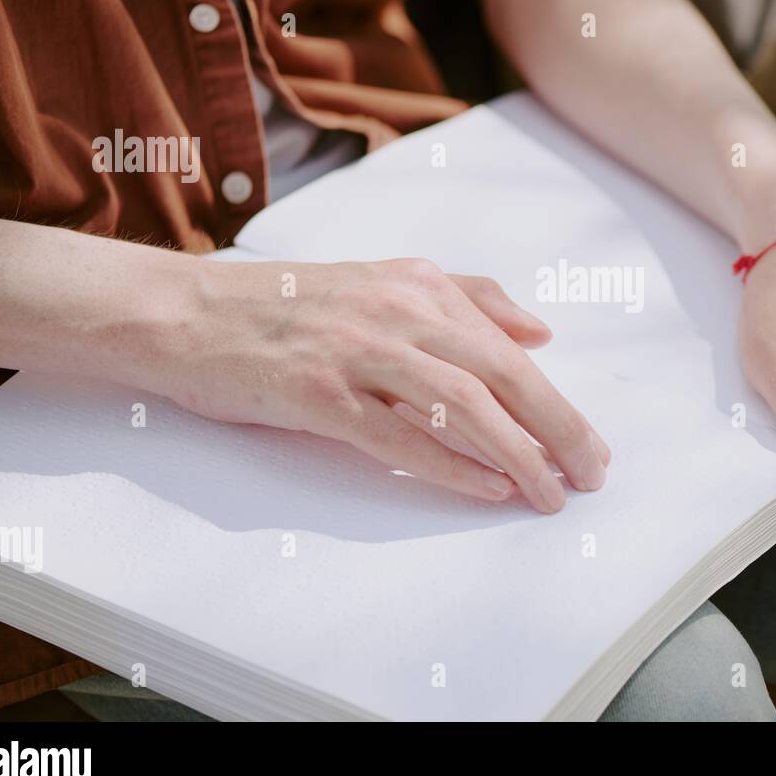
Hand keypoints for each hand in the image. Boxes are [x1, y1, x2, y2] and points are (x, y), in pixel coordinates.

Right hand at [171, 258, 609, 512]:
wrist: (184, 312)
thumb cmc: (287, 305)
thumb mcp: (382, 281)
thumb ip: (465, 298)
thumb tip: (539, 330)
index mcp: (418, 284)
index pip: (508, 348)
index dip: (557, 401)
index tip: (590, 445)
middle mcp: (396, 310)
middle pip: (500, 374)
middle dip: (557, 429)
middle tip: (591, 475)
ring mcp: (356, 350)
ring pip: (460, 404)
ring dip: (515, 454)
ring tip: (548, 494)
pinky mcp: (316, 392)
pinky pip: (396, 433)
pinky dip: (447, 463)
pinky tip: (486, 488)